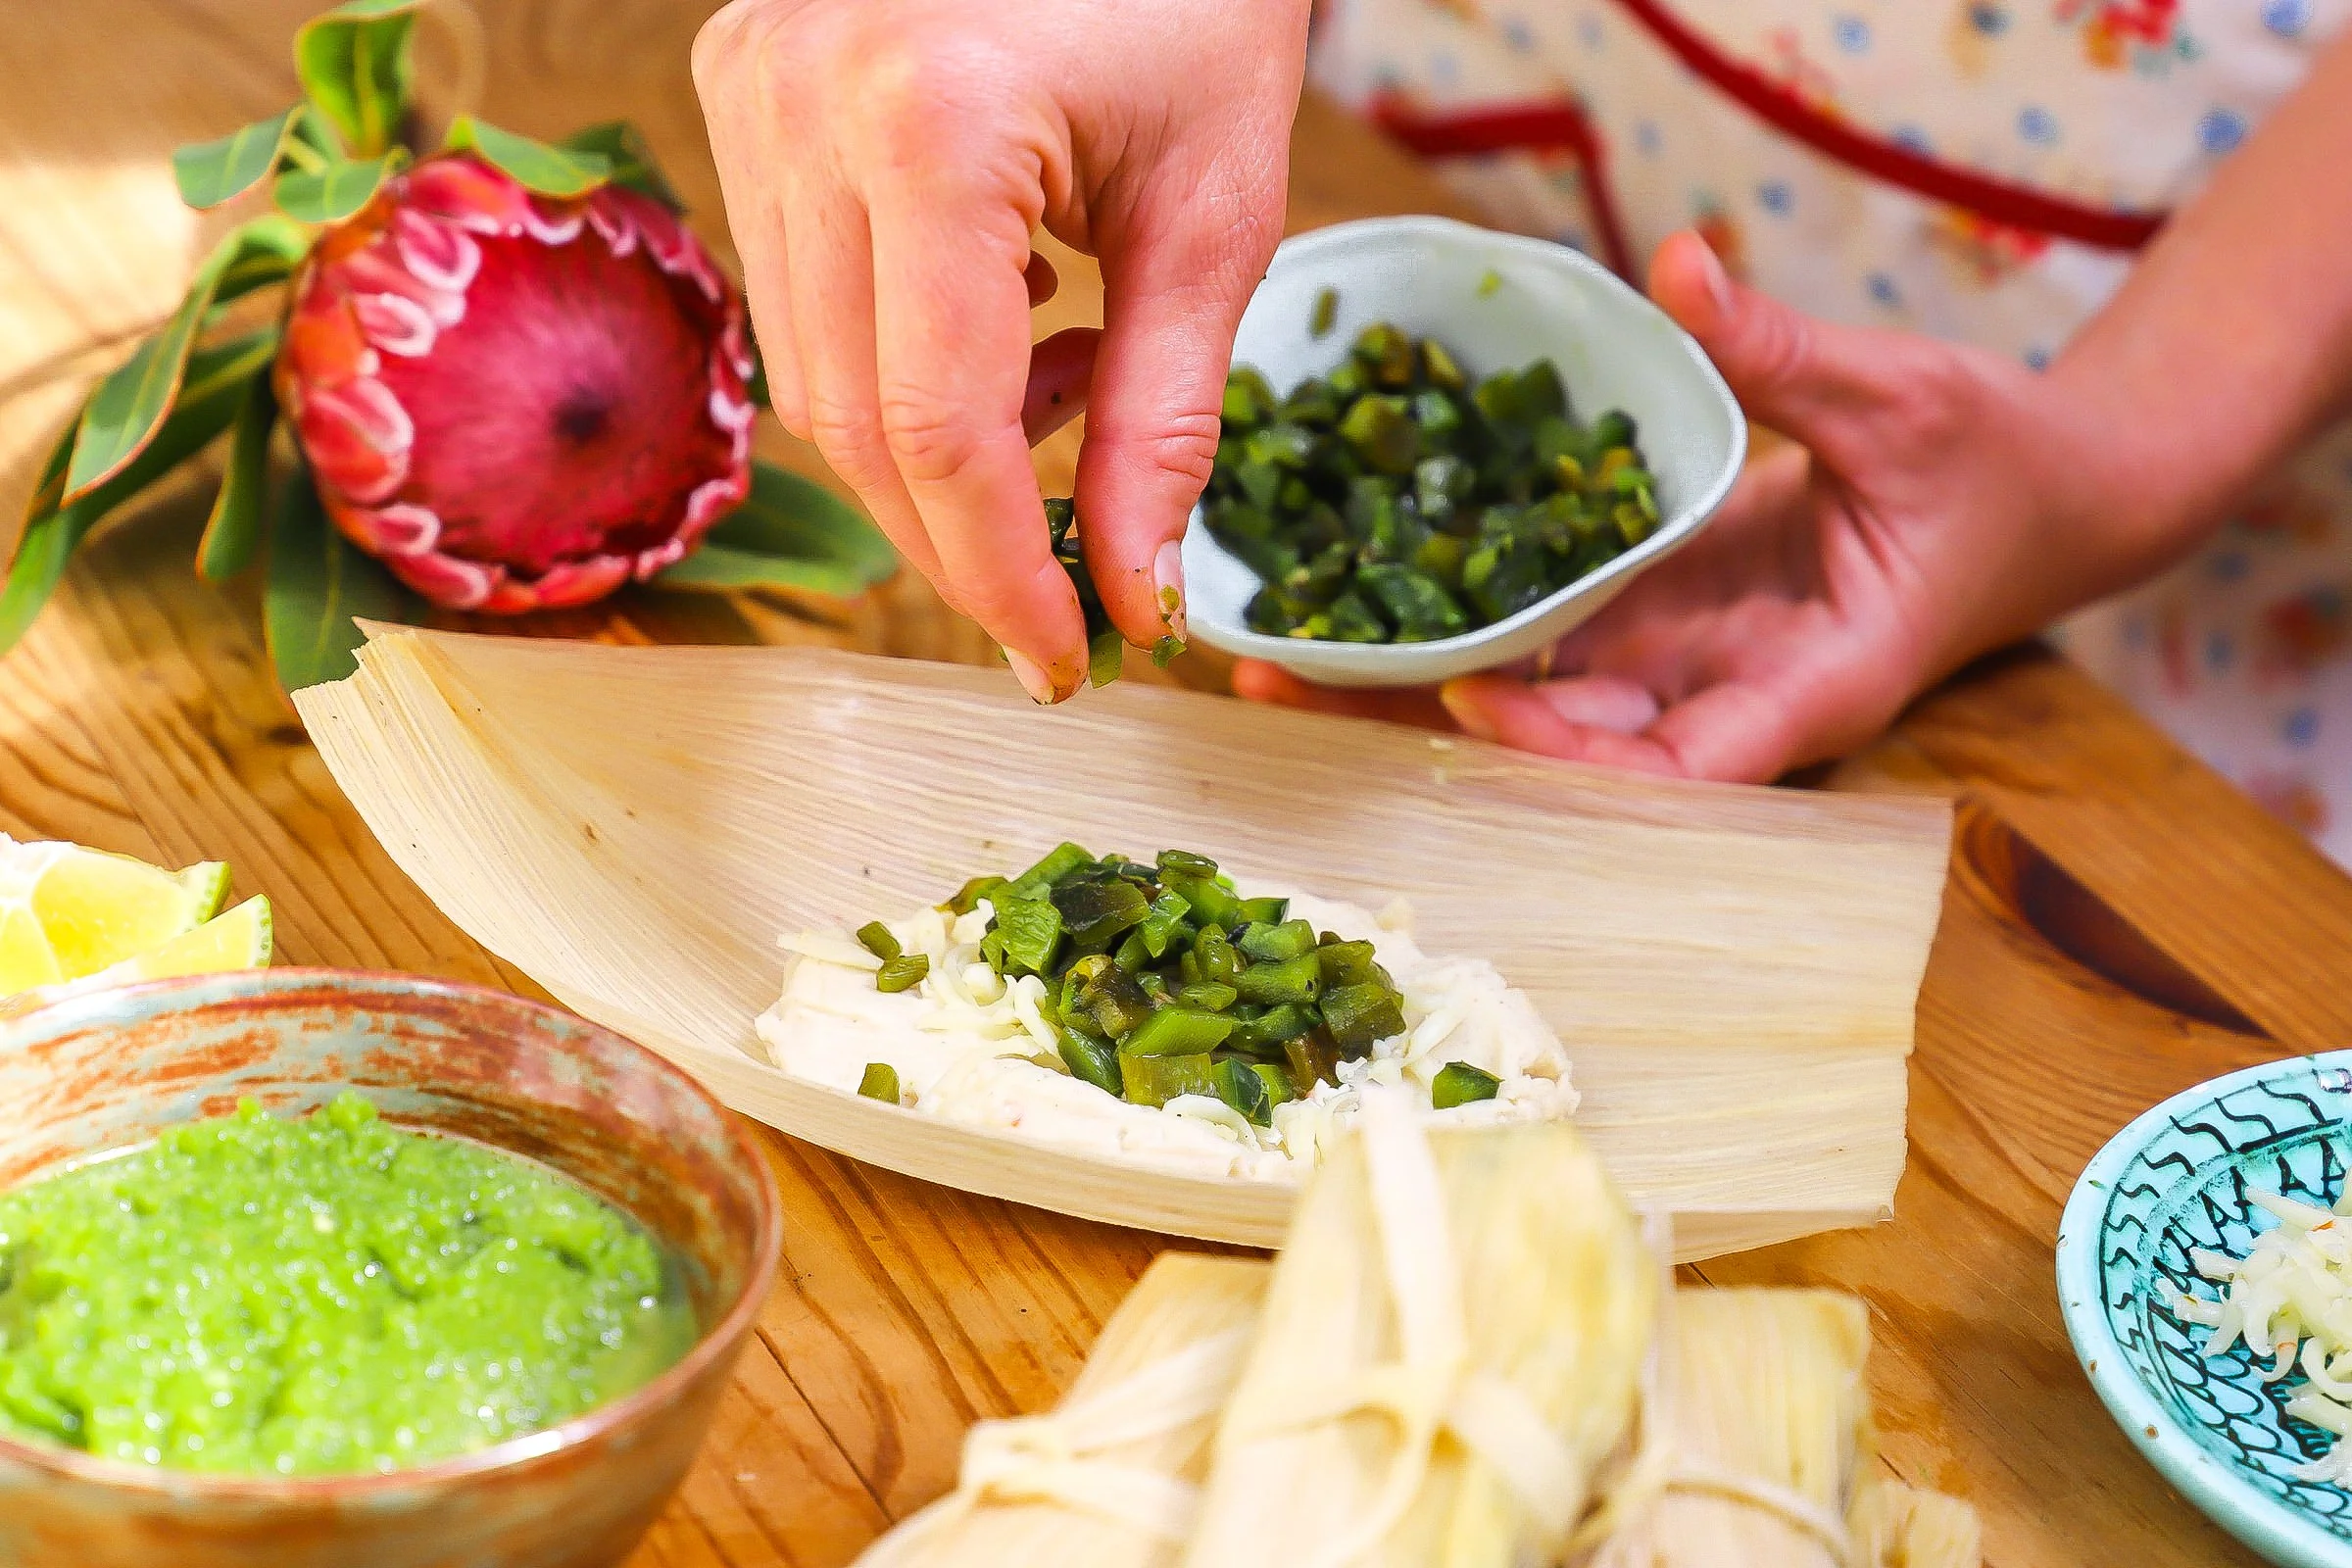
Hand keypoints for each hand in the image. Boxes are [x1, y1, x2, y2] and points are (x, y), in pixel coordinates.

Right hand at [694, 0, 1311, 701]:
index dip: (1000, 575)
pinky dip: (899, 359)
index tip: (1064, 658)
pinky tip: (1005, 318)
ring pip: (811, 373)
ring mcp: (748, 87)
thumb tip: (1136, 599)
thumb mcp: (1214, 214)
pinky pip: (799, 292)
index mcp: (929, 124)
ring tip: (1067, 386)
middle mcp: (799, 103)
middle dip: (963, 537)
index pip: (938, 430)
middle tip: (1069, 588)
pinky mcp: (737, 83)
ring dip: (936, 446)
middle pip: (854, 421)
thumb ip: (1165, 422)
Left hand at [1236, 232, 2161, 780]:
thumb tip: (1683, 267)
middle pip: (1562, 746)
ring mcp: (1684, 659)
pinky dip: (1458, 613)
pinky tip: (1354, 588)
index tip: (1472, 709)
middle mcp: (1729, 693)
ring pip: (1532, 695)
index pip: (1681, 765)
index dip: (1571, 754)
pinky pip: (1544, 629)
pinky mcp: (1655, 613)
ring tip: (1271, 654)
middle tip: (1278, 689)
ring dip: (1409, 682)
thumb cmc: (2001, 463)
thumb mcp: (1908, 397)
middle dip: (1426, 726)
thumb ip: (1787, 354)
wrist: (2046, 495)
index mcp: (1815, 683)